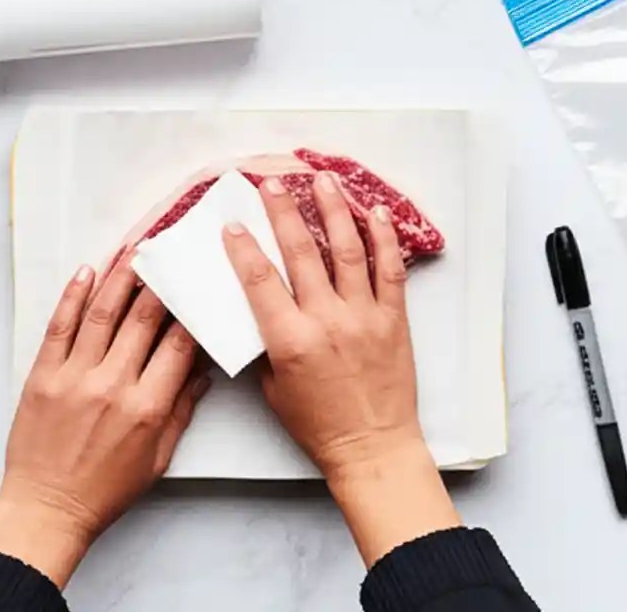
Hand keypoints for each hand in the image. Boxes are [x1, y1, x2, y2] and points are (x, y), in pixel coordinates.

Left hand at [0, 257, 209, 586]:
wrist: (48, 509)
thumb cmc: (104, 490)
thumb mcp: (158, 457)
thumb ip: (182, 410)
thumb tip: (201, 372)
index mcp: (147, 407)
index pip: (178, 344)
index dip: (190, 310)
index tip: (198, 285)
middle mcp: (112, 386)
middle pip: (143, 319)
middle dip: (160, 280)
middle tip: (169, 251)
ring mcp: (75, 378)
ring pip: (103, 314)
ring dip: (121, 275)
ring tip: (134, 247)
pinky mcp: (43, 377)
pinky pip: (60, 327)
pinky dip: (73, 296)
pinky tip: (87, 272)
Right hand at [222, 172, 460, 564]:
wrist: (372, 447)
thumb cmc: (318, 425)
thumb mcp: (273, 389)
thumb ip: (265, 344)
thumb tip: (257, 307)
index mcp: (290, 340)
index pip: (260, 281)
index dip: (243, 248)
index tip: (232, 224)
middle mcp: (327, 321)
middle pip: (301, 253)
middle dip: (283, 212)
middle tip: (273, 183)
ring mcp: (364, 316)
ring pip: (347, 250)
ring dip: (333, 210)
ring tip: (323, 181)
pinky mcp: (394, 319)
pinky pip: (390, 270)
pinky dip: (384, 238)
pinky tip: (376, 212)